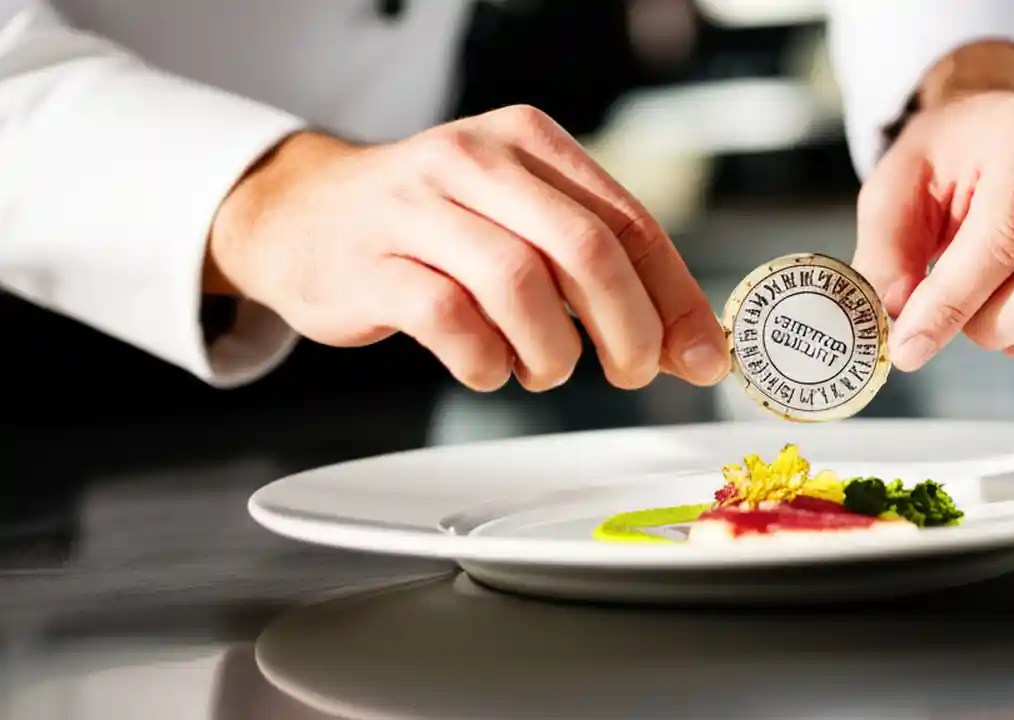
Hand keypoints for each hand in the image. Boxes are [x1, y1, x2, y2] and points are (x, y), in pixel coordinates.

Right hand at [205, 105, 728, 391]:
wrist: (300, 215)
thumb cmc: (430, 227)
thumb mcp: (518, 220)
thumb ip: (598, 269)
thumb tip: (687, 344)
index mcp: (526, 142)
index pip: (627, 221)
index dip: (672, 297)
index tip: (699, 355)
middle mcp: (473, 159)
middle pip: (584, 249)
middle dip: (627, 328)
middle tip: (630, 373)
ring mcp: (414, 208)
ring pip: (518, 283)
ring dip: (551, 351)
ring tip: (544, 369)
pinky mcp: (368, 263)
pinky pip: (448, 320)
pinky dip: (485, 361)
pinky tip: (488, 367)